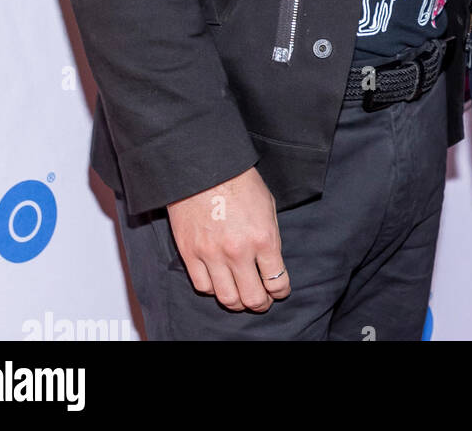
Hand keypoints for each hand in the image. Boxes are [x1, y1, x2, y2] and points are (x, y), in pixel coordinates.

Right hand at [166, 165, 289, 311]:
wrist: (203, 167)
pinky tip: (220, 283)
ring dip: (238, 303)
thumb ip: (270, 236)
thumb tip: (271, 261)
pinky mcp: (190, 254)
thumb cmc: (239, 180)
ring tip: (242, 298)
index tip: (280, 291)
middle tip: (263, 301)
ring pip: (227, 299)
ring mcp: (212, 255)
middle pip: (253, 298)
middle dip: (262, 304)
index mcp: (264, 237)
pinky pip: (203, 287)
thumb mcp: (267, 205)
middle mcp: (239, 252)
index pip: (277, 281)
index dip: (281, 291)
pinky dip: (214, 290)